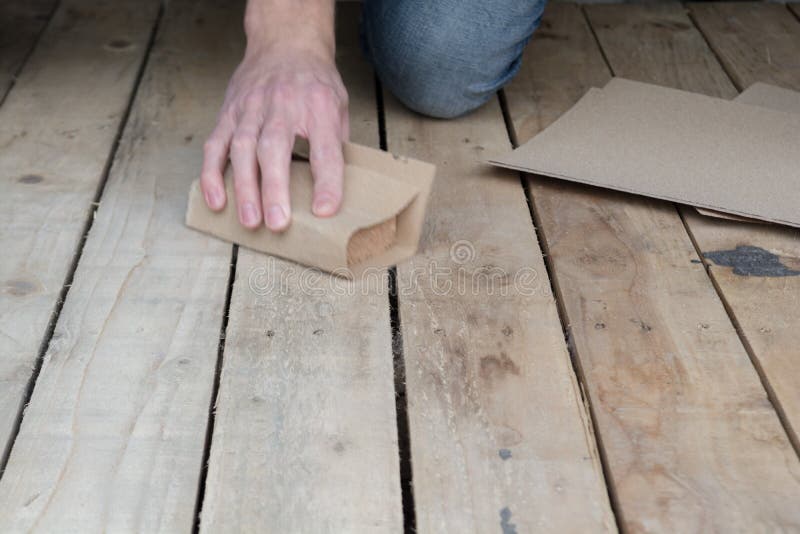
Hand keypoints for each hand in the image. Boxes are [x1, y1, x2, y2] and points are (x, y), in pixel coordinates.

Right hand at [201, 43, 347, 230]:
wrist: (285, 42)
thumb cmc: (315, 83)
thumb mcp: (339, 107)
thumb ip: (336, 145)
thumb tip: (333, 192)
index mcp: (319, 106)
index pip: (326, 148)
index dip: (327, 181)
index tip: (324, 210)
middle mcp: (283, 105)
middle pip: (274, 148)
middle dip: (274, 189)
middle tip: (278, 223)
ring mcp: (250, 108)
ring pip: (242, 149)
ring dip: (244, 188)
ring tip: (250, 221)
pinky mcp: (228, 112)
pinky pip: (215, 144)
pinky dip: (212, 174)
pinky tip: (217, 200)